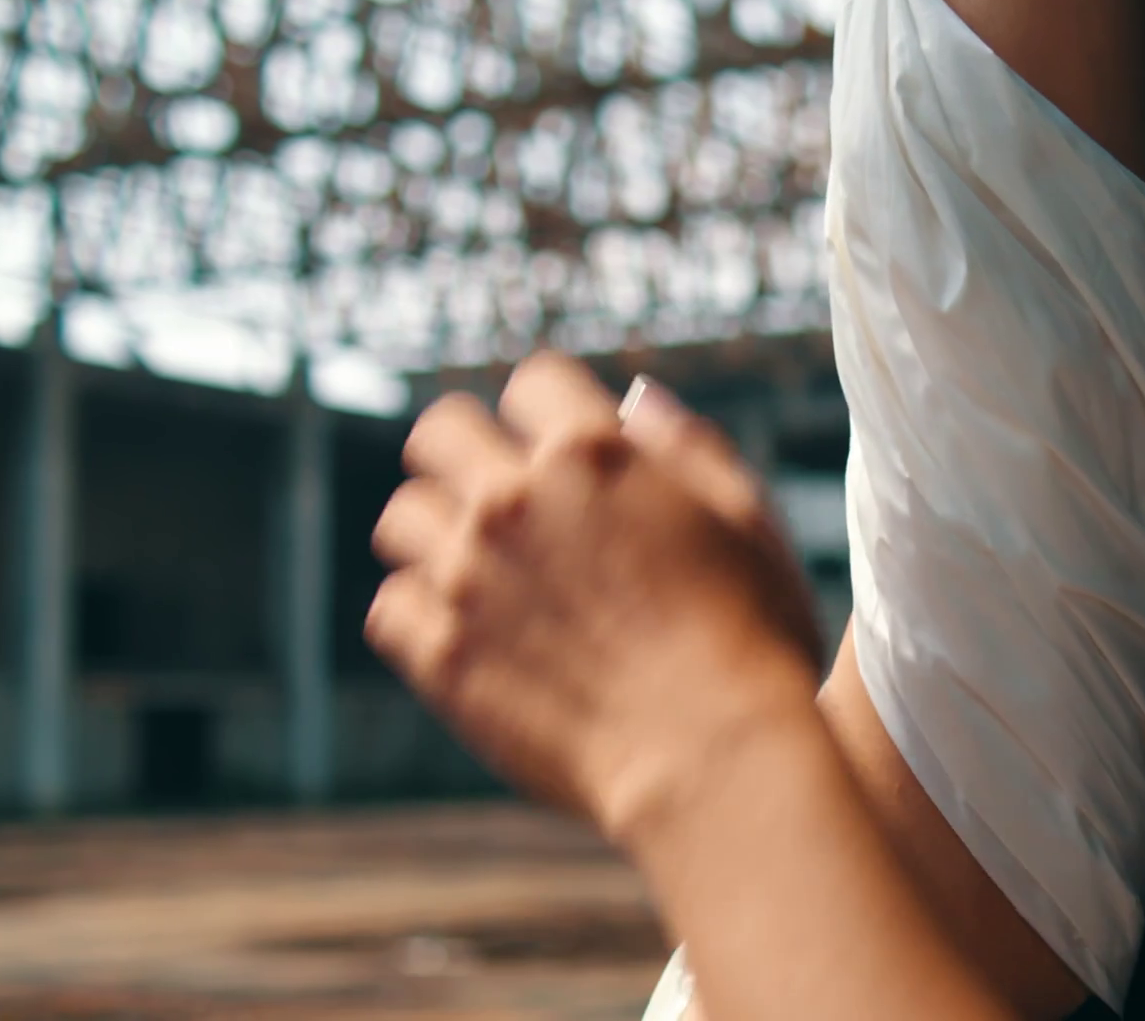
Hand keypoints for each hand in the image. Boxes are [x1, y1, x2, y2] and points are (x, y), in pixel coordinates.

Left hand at [366, 353, 825, 841]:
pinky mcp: (440, 655)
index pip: (530, 383)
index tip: (570, 452)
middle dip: (470, 454)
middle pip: (439, 431)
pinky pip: (389, 607)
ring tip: (484, 573)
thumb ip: (687, 445)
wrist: (716, 762)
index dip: (554, 415)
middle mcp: (514, 500)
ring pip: (402, 517)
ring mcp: (467, 577)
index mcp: (592, 452)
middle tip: (507, 500)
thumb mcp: (747, 520)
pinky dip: (421, 615)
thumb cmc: (754, 640)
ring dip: (438, 534)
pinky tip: (469, 633)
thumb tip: (632, 399)